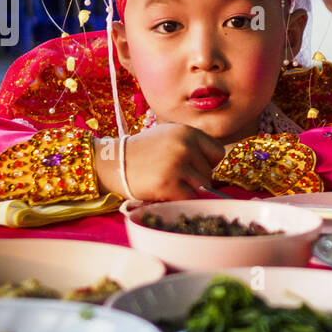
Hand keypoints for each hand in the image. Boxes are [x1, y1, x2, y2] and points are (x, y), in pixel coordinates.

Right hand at [94, 123, 224, 200]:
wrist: (114, 163)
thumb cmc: (144, 151)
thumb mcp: (170, 134)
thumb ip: (193, 144)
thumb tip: (216, 165)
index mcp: (187, 132)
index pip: (218, 152)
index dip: (208, 161)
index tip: (193, 165)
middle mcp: (184, 146)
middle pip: (210, 172)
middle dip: (196, 177)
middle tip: (175, 175)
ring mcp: (177, 165)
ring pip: (202, 186)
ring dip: (189, 189)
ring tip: (171, 182)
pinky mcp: (168, 184)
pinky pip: (190, 198)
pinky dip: (181, 199)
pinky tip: (166, 191)